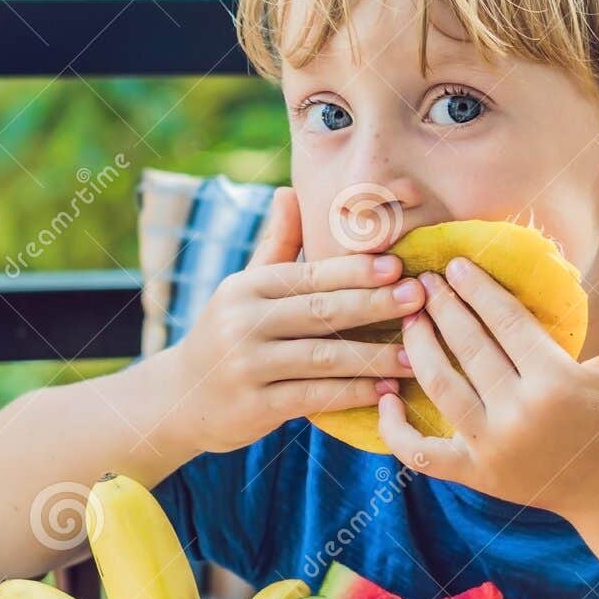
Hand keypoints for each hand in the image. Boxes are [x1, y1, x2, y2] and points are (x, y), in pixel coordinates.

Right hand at [164, 185, 425, 452]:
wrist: (180, 398)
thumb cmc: (227, 334)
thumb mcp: (244, 287)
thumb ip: (276, 245)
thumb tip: (289, 191)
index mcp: (246, 288)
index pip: (310, 275)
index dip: (356, 271)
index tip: (399, 266)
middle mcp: (242, 323)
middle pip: (321, 311)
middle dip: (374, 304)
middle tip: (418, 299)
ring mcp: (247, 366)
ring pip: (323, 358)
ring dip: (373, 356)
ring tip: (415, 354)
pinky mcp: (254, 406)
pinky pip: (314, 397)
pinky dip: (352, 393)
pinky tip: (384, 391)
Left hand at [377, 251, 598, 518]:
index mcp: (556, 382)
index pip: (504, 321)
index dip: (476, 288)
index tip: (454, 265)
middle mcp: (519, 414)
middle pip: (467, 348)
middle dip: (442, 307)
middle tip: (423, 281)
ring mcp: (492, 448)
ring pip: (440, 387)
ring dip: (418, 348)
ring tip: (410, 318)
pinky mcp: (475, 474)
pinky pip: (421, 454)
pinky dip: (395, 429)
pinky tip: (383, 396)